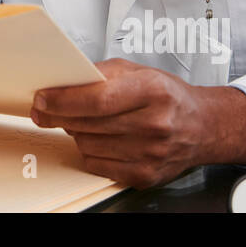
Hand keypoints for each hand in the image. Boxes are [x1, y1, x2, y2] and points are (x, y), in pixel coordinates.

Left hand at [30, 58, 245, 188]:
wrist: (203, 126)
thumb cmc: (169, 96)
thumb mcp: (139, 71)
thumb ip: (102, 73)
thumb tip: (63, 82)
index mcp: (153, 91)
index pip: (96, 98)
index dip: (62, 100)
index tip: (42, 98)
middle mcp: (155, 124)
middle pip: (88, 123)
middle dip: (60, 116)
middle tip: (48, 108)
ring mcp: (151, 153)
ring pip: (88, 145)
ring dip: (76, 132)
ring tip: (84, 121)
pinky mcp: (145, 175)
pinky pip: (98, 165)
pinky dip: (90, 151)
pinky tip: (99, 139)